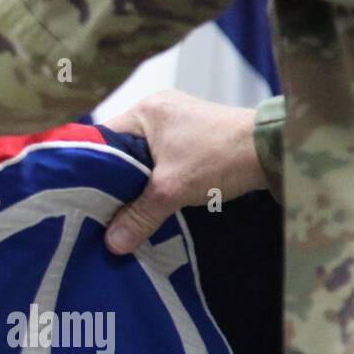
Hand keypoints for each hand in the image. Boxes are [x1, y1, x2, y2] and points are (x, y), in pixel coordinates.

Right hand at [102, 89, 267, 254]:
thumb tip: (111, 244)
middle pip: (120, 148)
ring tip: (124, 208)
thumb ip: (139, 215)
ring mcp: (178, 120)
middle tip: (100, 207)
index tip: (79, 193)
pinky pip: (162, 157)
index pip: (100, 137)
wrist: (275, 150)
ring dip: (138, 180)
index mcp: (145, 110)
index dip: (87, 166)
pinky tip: (153, 198)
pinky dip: (157, 177)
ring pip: (143, 155)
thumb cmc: (219, 157)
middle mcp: (158, 109)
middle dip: (114, 178)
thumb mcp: (172, 189)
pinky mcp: (195, 135)